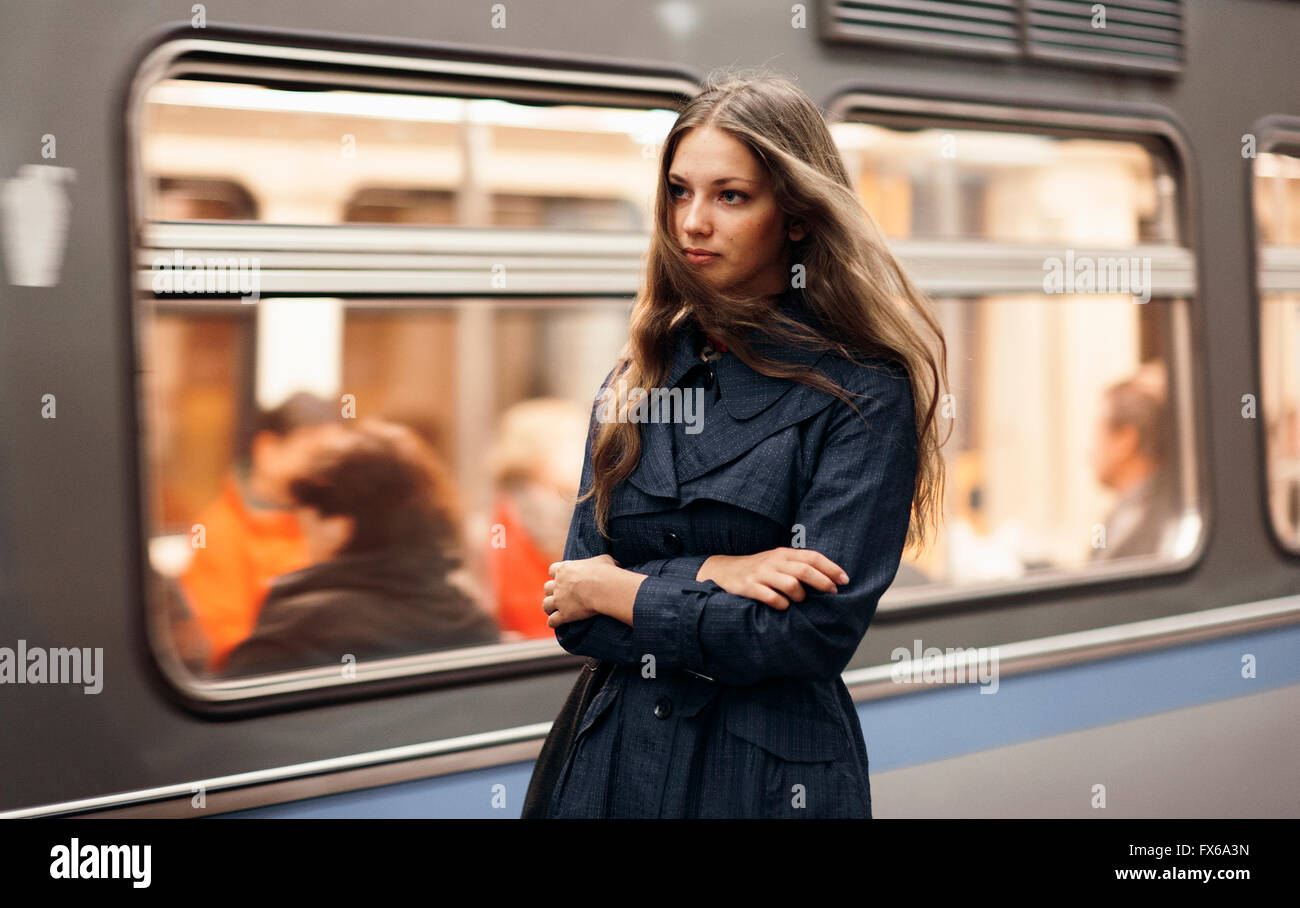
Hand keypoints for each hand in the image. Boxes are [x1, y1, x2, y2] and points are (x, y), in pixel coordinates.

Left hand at [543, 554, 618, 627]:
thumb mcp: (604, 560)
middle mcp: (558, 584)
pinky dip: (554, 623)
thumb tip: (614, 563)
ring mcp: (559, 599)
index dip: (556, 574)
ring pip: (546, 605)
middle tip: (560, 595)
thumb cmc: (605, 573)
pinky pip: (552, 621)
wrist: (604, 588)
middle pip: (547, 588)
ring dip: (550, 608)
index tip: (562, 577)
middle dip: (552, 592)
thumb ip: (601, 562)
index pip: (552, 569)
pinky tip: (557, 624)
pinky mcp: (564, 614)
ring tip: (555, 611)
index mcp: (565, 568)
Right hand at [697, 548, 848, 610]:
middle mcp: (774, 561)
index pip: (812, 557)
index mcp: (784, 553)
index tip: (845, 580)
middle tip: (832, 592)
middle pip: (805, 570)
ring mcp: (761, 574)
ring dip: (801, 596)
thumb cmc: (759, 569)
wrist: (724, 570)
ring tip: (799, 600)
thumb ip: (799, 565)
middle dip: (823, 582)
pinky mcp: (749, 587)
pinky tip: (783, 606)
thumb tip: (829, 578)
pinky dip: (782, 604)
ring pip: (791, 585)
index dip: (831, 568)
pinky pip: (772, 598)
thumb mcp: (778, 561)